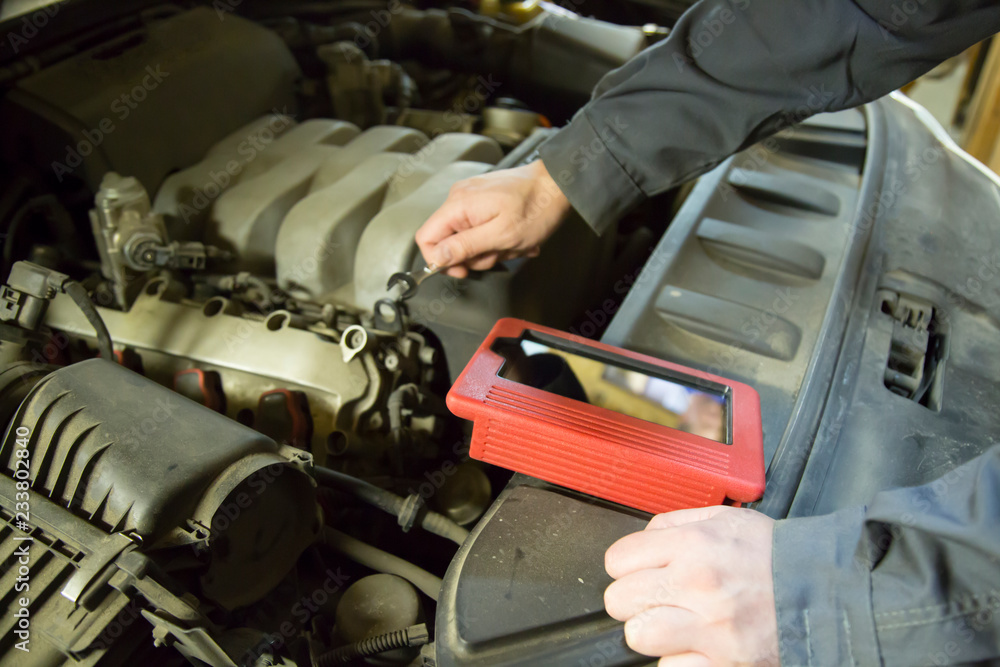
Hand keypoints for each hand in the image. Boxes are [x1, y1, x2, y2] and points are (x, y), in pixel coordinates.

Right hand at [415, 160, 570, 277]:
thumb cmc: (536, 207)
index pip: (426, 239)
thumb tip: (436, 258)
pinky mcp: (483, 201)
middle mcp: (459, 198)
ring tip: (512, 242)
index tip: (463, 269)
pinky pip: (479, 229)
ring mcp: (471, 199)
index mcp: (458, 204)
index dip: (441, 260)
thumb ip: (465, 247)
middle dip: (475, 255)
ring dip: (490, 249)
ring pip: (467, 239)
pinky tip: (514, 236)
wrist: (558, 184)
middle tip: (499, 251)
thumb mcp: (501, 235)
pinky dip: (496, 238)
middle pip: (448, 242)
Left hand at [604, 506, 778, 666]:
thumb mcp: (722, 519)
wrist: (824, 588)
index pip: (618, 559)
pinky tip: (695, 646)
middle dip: (632, 599)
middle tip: (654, 598)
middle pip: (620, 599)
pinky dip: (679, 660)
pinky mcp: (724, 662)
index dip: (626, 566)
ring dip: (650, 632)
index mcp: (693, 545)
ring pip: (639, 636)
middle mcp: (697, 584)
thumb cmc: (772, 555)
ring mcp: (710, 627)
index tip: (638, 571)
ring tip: (671, 624)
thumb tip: (642, 540)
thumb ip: (674, 524)